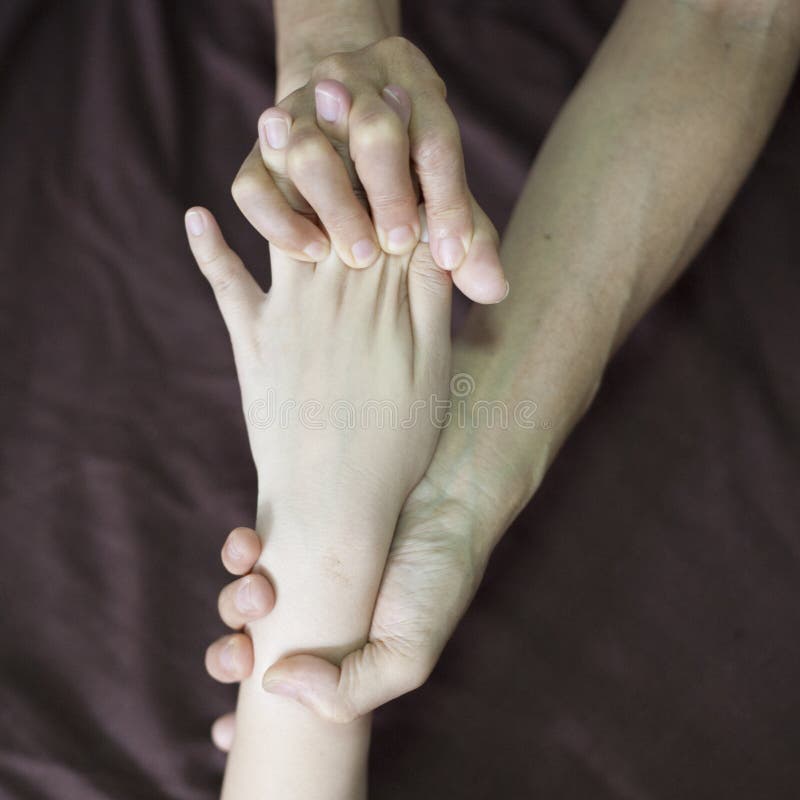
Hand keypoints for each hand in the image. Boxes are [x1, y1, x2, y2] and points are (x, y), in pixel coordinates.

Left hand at [206, 471, 488, 741]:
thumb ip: (346, 693)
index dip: (239, 718)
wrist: (450, 502)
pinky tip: (251, 547)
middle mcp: (311, 622)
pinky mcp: (294, 532)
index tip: (224, 731)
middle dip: (228, 657)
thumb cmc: (435, 584)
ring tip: (260, 590)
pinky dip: (239, 553)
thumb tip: (272, 682)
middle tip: (242, 650)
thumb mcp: (406, 658)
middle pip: (243, 651)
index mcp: (334, 663)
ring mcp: (300, 577)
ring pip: (240, 601)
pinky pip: (248, 551)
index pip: (275, 702)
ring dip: (234, 601)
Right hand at [232, 36, 507, 302]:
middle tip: (398, 246)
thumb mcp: (440, 191)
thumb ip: (469, 238)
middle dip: (390, 192)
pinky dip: (279, 220)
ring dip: (336, 207)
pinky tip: (311, 252)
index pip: (435, 140)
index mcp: (409, 83)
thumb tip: (494, 290)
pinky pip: (254, 185)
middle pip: (373, 128)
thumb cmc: (402, 166)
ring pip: (307, 151)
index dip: (448, 201)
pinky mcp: (257, 154)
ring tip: (360, 256)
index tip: (450, 256)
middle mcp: (349, 85)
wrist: (333, 119)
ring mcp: (295, 114)